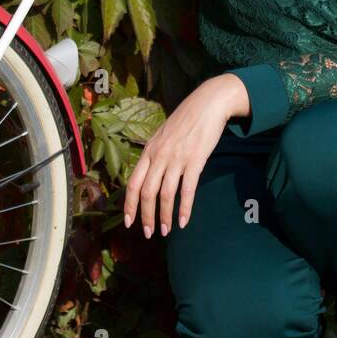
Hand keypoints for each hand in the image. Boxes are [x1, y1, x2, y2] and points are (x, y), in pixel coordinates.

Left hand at [124, 74, 249, 237]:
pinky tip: (184, 221)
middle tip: (149, 233)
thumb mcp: (162, 135)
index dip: (130, 205)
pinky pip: (187, 190)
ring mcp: (177, 158)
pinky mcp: (195, 160)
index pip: (133, 183)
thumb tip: (148, 175)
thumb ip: (154, 154)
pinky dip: (185, 208)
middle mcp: (159, 156)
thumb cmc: (186, 120)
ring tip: (166, 230)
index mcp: (148, 151)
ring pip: (165, 195)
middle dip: (146, 217)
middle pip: (147, 193)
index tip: (129, 223)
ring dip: (164, 216)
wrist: (207, 104)